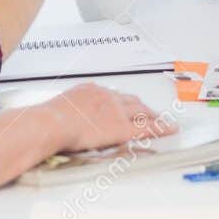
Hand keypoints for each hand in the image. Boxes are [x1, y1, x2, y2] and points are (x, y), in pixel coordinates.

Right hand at [42, 83, 176, 151]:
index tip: (125, 104)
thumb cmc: (48, 118)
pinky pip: (148, 127)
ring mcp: (116, 111)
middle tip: (149, 110)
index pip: (113, 95)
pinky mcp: (122, 128)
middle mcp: (107, 97)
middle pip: (130, 100)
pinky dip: (161, 127)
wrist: (52, 122)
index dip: (122, 101)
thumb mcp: (57, 107)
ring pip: (141, 111)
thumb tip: (59, 116)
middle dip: (141, 106)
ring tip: (162, 119)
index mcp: (91, 90)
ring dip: (153, 114)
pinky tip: (170, 128)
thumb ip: (66, 109)